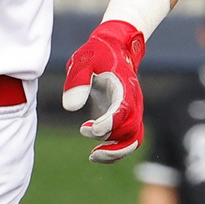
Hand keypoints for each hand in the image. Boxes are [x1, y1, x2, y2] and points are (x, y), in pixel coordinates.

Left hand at [61, 20, 146, 162]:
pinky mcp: (126, 116)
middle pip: (132, 133)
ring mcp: (132, 110)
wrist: (116, 46)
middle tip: (90, 149)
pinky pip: (128, 138)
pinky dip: (116, 149)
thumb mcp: (83, 60)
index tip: (88, 128)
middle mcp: (133, 102)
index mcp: (124, 88)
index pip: (122, 112)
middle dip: (113, 147)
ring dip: (116, 152)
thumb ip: (77, 81)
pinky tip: (95, 150)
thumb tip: (71, 108)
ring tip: (93, 156)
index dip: (108, 125)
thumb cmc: (98, 53)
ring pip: (133, 139)